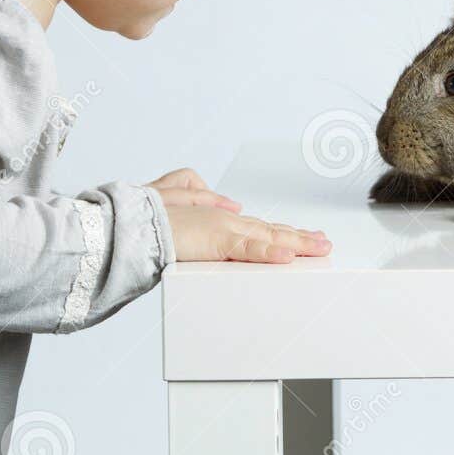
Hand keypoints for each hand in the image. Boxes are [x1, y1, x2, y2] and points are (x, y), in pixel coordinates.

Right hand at [149, 167, 330, 263]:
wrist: (129, 224)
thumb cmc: (147, 218)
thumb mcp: (176, 200)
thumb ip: (203, 198)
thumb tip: (233, 203)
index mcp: (218, 218)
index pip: (258, 227)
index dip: (282, 232)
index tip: (303, 236)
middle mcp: (226, 220)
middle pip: (271, 231)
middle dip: (301, 238)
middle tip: (324, 243)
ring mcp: (224, 229)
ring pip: (269, 238)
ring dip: (298, 244)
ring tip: (321, 248)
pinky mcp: (216, 240)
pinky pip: (249, 249)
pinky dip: (270, 253)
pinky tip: (289, 256)